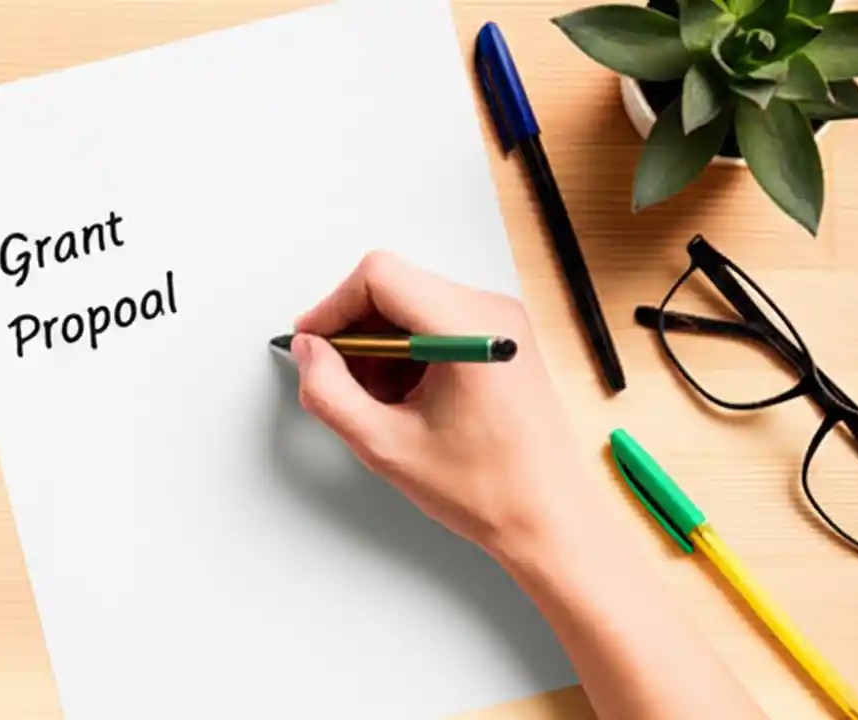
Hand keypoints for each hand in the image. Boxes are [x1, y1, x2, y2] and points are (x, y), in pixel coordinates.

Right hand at [292, 252, 589, 556]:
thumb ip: (331, 393)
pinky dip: (408, 353)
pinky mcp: (501, 339)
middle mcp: (491, 313)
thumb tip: (310, 352)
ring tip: (382, 402)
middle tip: (343, 383)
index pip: (380, 276)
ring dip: (381, 347)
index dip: (334, 307)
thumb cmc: (488, 489)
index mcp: (469, 329)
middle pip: (395, 286)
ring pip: (411, 304)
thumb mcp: (386, 445)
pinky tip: (407, 400)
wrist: (547, 516)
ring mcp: (501, 323)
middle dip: (357, 333)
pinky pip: (435, 322)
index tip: (314, 342)